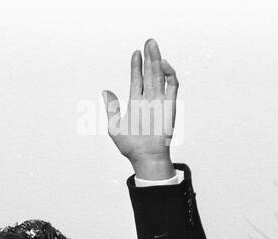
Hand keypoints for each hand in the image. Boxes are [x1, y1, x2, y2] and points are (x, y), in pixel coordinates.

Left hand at [102, 37, 177, 179]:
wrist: (145, 157)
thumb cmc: (130, 146)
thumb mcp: (115, 126)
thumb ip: (112, 108)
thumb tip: (105, 91)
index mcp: (136, 102)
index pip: (137, 79)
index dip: (136, 66)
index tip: (135, 53)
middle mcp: (148, 98)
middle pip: (149, 73)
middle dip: (149, 57)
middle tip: (148, 41)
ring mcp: (160, 100)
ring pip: (160, 75)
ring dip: (157, 60)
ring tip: (154, 46)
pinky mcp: (170, 104)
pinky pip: (172, 85)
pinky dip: (169, 74)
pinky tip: (163, 64)